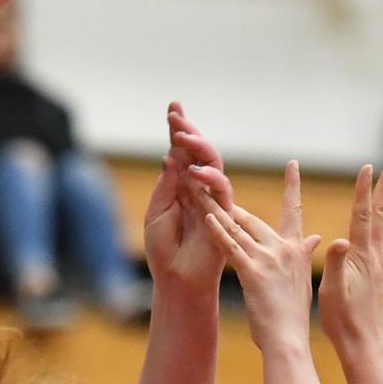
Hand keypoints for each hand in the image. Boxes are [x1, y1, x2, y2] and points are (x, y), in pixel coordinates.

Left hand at [142, 103, 233, 289]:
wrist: (177, 277)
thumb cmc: (164, 248)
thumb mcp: (157, 212)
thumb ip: (167, 185)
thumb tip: (172, 156)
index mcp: (180, 185)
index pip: (181, 152)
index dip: (179, 129)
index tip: (173, 106)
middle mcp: (198, 187)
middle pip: (199, 152)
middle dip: (189, 131)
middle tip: (176, 117)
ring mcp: (212, 198)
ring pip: (214, 164)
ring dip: (199, 148)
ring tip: (182, 137)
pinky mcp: (225, 212)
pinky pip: (222, 189)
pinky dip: (209, 178)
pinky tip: (193, 172)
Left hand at [200, 163, 319, 351]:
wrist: (289, 340)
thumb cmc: (293, 317)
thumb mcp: (303, 280)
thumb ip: (305, 255)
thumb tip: (318, 238)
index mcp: (295, 250)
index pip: (294, 212)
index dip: (293, 186)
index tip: (293, 164)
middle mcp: (283, 249)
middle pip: (253, 218)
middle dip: (230, 200)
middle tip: (213, 182)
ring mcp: (268, 259)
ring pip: (238, 228)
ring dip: (216, 209)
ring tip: (200, 192)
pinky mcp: (253, 272)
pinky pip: (231, 247)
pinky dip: (217, 231)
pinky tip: (204, 217)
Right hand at [318, 159, 382, 352]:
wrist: (363, 343)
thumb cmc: (342, 319)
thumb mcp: (331, 290)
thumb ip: (334, 263)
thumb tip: (339, 240)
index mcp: (360, 255)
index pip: (362, 214)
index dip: (364, 190)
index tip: (368, 167)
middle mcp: (375, 255)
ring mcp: (381, 263)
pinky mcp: (382, 274)